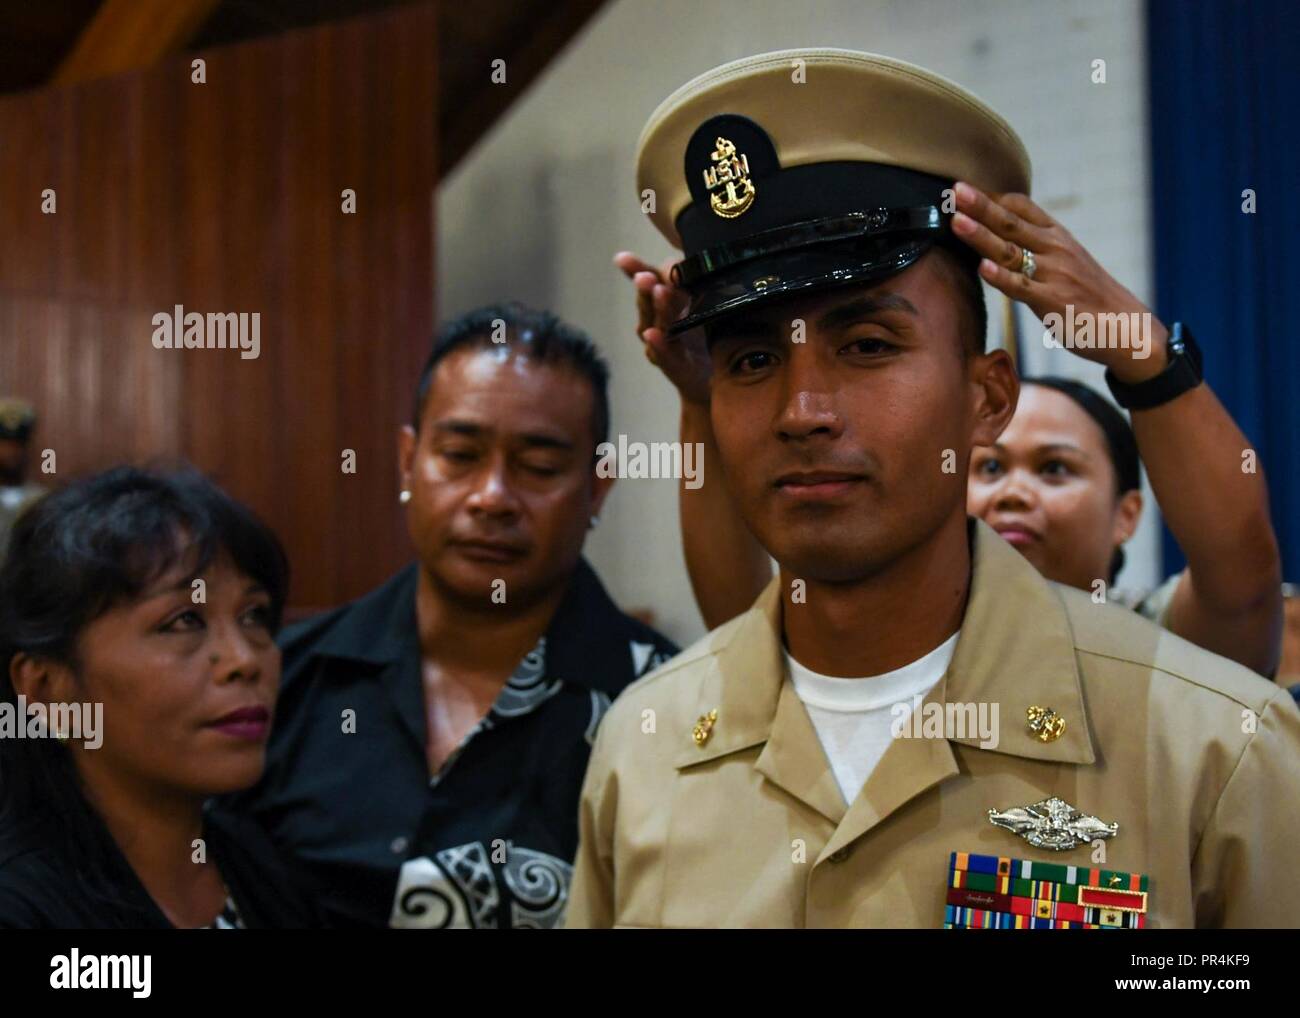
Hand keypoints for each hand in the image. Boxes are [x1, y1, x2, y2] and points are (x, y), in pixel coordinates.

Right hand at [614, 251, 711, 405]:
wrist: (711, 381)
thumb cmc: (703, 338)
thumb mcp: (699, 305)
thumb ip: (689, 282)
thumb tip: (683, 257)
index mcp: (660, 308)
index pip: (647, 285)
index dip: (635, 270)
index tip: (622, 259)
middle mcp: (656, 327)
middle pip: (648, 305)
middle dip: (646, 289)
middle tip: (645, 275)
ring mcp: (664, 349)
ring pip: (658, 327)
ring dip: (657, 309)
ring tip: (658, 292)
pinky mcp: (677, 369)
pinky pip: (667, 357)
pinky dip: (659, 346)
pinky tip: (653, 335)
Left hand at [950, 181, 1167, 382]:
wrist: (1125, 325)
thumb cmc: (1090, 294)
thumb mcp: (1068, 259)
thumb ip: (1038, 246)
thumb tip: (1003, 236)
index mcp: (1058, 235)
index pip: (1023, 207)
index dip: (993, 197)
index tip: (966, 188)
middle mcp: (1055, 249)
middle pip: (1011, 223)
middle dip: (981, 205)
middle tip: (956, 189)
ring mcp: (1053, 274)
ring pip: (1010, 251)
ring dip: (981, 235)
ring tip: (956, 221)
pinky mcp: (1051, 301)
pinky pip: (1021, 287)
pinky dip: (1000, 277)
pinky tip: (981, 267)